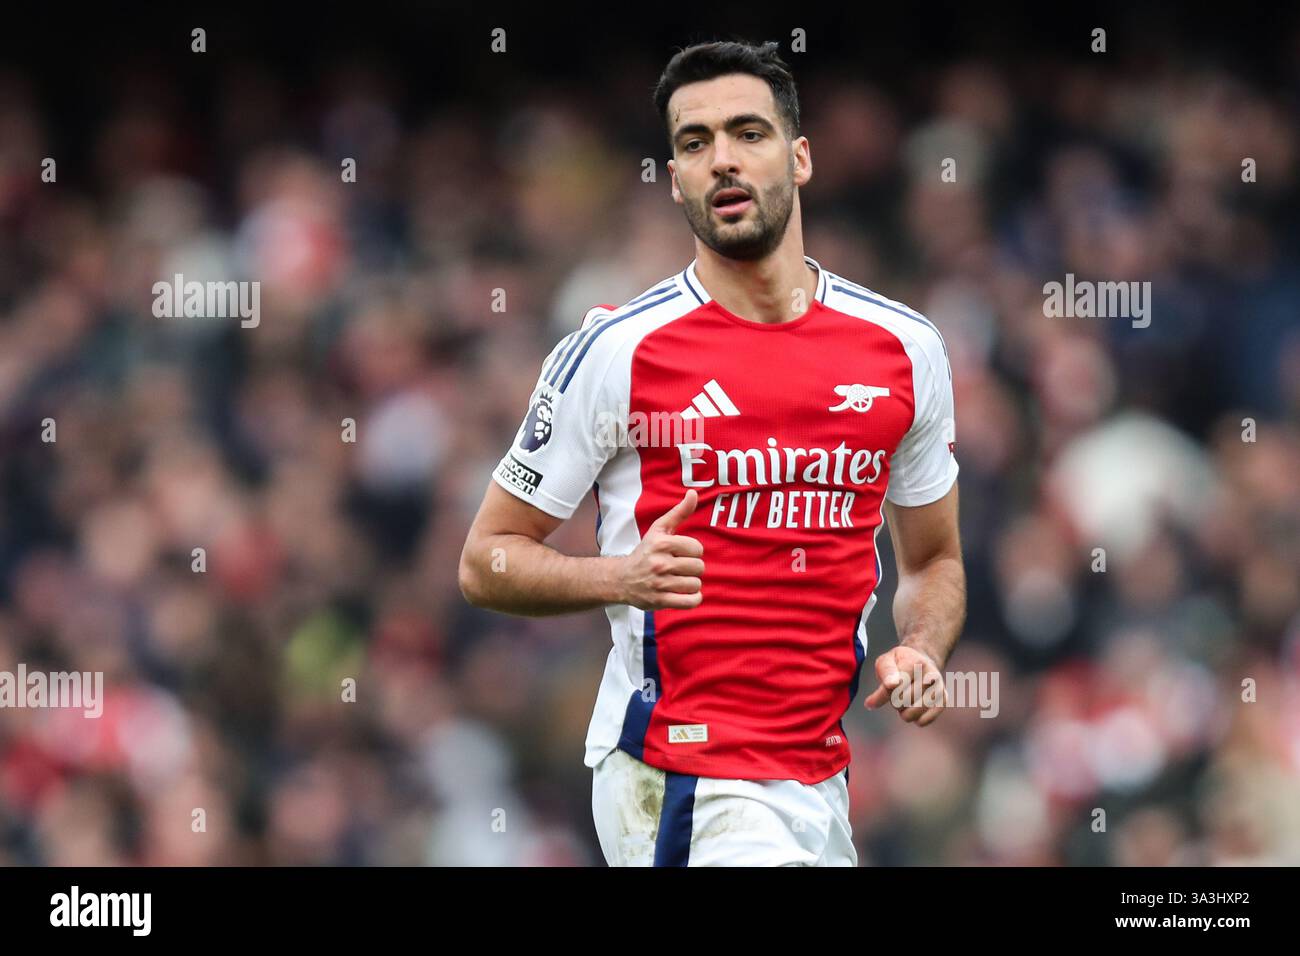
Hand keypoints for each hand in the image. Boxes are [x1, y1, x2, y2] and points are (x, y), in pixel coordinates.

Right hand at [617, 489, 704, 610]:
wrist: (621, 579)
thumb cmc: (645, 552)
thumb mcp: (659, 529)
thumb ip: (679, 512)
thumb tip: (694, 494)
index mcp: (661, 543)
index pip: (697, 548)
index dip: (692, 551)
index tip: (681, 553)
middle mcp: (660, 563)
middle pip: (698, 567)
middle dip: (692, 568)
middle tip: (679, 568)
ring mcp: (660, 584)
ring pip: (695, 584)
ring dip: (690, 584)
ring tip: (679, 580)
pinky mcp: (660, 601)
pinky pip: (690, 602)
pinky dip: (692, 599)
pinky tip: (685, 594)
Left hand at [863, 645, 946, 725]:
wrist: (920, 662)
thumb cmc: (899, 664)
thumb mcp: (886, 662)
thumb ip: (885, 675)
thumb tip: (886, 689)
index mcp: (915, 662)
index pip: (897, 686)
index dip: (887, 690)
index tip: (888, 684)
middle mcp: (931, 675)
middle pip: (904, 700)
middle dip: (894, 700)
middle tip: (897, 691)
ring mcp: (939, 688)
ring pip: (913, 713)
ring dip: (903, 711)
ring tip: (904, 700)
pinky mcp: (943, 701)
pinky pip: (925, 720)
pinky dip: (915, 719)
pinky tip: (913, 709)